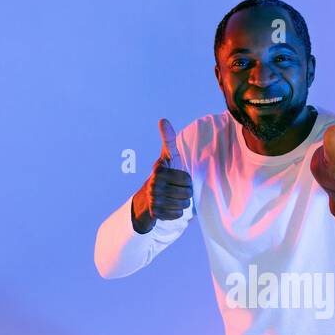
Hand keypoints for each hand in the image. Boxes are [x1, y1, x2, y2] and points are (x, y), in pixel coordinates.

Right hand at [131, 119, 192, 233]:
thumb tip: (163, 119)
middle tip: (176, 191)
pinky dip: (176, 213)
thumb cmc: (164, 176)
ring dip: (181, 203)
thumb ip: (168, 139)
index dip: (187, 181)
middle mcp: (154, 183)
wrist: (146, 201)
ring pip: (183, 205)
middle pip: (187, 193)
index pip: (187, 179)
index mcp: (159, 170)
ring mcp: (153, 198)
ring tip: (172, 199)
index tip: (177, 179)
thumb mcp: (167, 157)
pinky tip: (168, 208)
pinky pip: (177, 215)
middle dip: (185, 193)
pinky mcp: (155, 212)